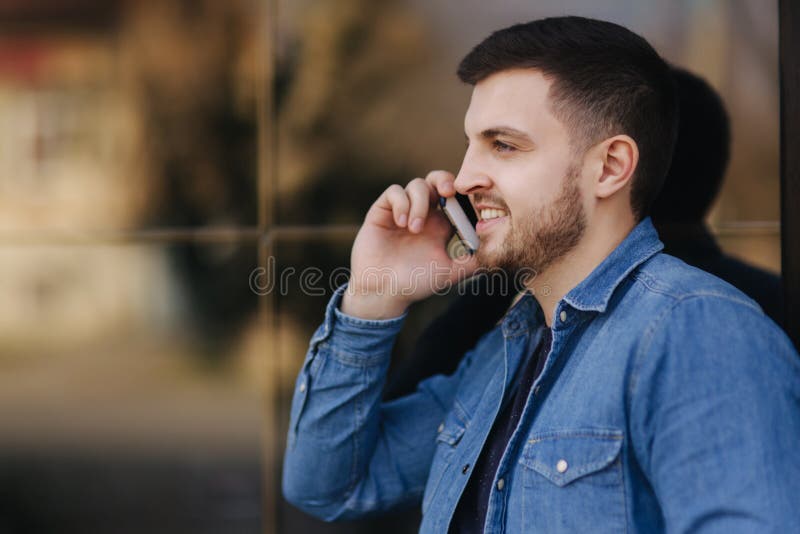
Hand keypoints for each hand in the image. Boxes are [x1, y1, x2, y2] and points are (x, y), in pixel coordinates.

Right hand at [341, 171, 478, 318]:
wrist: (383, 292)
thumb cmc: (415, 283)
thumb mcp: (450, 272)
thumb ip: (472, 262)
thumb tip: (496, 253)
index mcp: (439, 224)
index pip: (454, 197)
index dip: (462, 193)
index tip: (469, 200)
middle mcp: (422, 213)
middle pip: (436, 180)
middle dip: (443, 180)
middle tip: (448, 191)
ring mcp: (402, 211)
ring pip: (416, 185)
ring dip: (419, 203)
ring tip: (414, 228)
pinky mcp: (382, 211)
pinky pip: (394, 192)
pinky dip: (401, 203)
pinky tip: (402, 223)